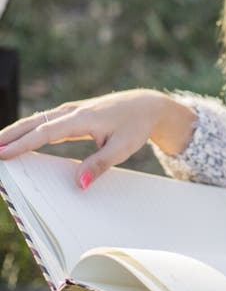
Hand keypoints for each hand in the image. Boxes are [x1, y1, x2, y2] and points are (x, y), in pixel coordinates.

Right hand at [0, 88, 195, 188]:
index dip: (22, 144)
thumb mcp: (123, 148)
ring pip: (37, 120)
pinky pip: (46, 121)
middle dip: (10, 135)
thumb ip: (99, 165)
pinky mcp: (73, 114)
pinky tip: (18, 138)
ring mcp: (72, 111)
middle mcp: (73, 111)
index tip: (2, 153)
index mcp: (82, 118)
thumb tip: (78, 185)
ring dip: (16, 131)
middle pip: (34, 122)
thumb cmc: (136, 126)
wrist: (146, 105)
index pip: (45, 132)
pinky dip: (29, 129)